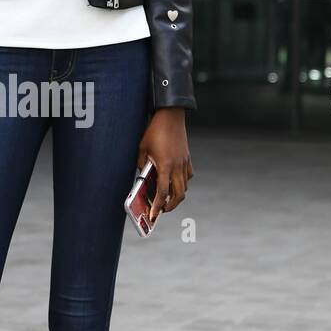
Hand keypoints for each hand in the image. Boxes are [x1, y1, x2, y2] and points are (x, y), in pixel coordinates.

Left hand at [136, 107, 192, 224]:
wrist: (171, 115)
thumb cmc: (154, 131)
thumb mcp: (142, 149)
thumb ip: (142, 166)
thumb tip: (142, 179)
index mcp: (165, 165)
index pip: (162, 192)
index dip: (158, 206)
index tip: (153, 215)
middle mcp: (177, 166)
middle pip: (178, 195)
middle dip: (171, 206)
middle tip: (161, 210)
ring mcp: (184, 162)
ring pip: (184, 186)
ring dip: (176, 195)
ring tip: (167, 198)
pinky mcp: (188, 158)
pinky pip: (187, 176)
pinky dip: (182, 182)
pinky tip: (174, 182)